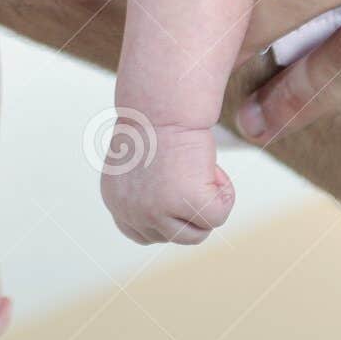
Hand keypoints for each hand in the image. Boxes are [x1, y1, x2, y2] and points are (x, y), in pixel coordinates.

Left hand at [101, 122, 234, 245]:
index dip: (168, 213)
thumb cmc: (155, 123)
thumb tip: (167, 211)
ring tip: (198, 167)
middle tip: (188, 168)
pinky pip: (218, 216)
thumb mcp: (138, 165)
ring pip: (198, 233)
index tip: (173, 184)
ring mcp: (156, 212)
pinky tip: (211, 166)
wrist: (164, 103)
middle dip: (190, 207)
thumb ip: (145, 193)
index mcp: (116, 203)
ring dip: (208, 202)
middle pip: (175, 236)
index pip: (144, 234)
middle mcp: (131, 213)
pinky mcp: (185, 203)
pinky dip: (224, 192)